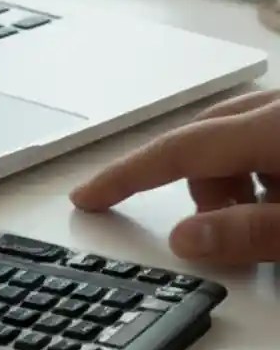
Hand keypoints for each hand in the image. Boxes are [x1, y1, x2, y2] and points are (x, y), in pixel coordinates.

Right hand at [71, 90, 279, 264]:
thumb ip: (250, 231)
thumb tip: (185, 239)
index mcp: (270, 128)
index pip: (176, 151)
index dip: (125, 175)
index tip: (88, 196)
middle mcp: (277, 109)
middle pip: (202, 145)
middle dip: (195, 190)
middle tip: (212, 233)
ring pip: (234, 142)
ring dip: (232, 182)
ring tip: (266, 224)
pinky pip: (262, 138)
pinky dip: (258, 169)